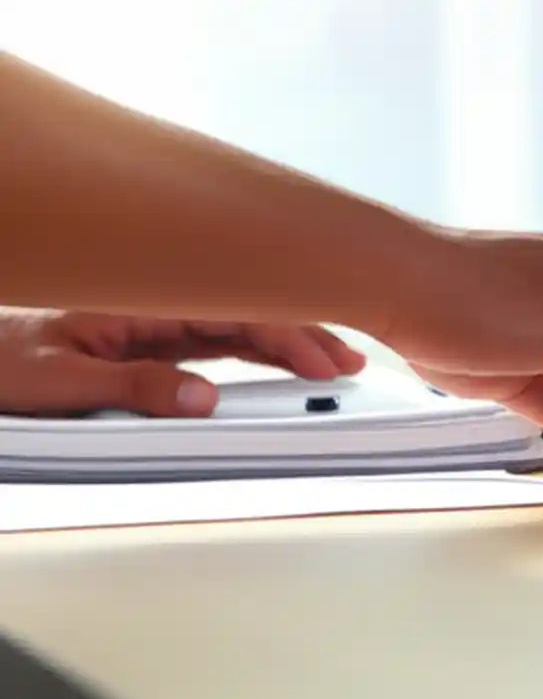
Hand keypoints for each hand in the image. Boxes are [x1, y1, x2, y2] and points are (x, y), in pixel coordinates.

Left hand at [0, 310, 365, 417]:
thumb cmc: (0, 357)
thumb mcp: (58, 379)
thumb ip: (134, 388)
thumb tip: (205, 399)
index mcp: (140, 299)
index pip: (234, 312)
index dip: (287, 333)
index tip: (325, 359)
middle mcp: (155, 303)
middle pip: (248, 312)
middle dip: (305, 333)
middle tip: (352, 362)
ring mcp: (155, 320)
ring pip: (239, 325)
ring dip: (288, 340)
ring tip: (335, 360)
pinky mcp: (151, 340)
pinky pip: (218, 341)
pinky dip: (257, 351)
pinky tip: (283, 362)